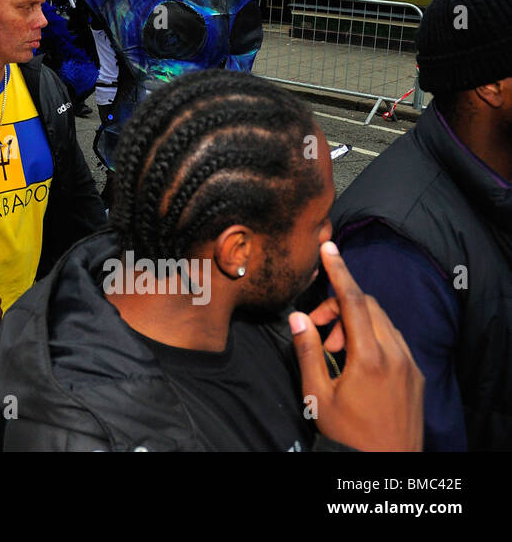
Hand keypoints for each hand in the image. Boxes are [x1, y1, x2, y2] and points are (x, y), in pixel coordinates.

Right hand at [288, 241, 423, 451]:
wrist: (387, 466)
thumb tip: (297, 317)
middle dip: (339, 306)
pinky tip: (356, 360)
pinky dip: (372, 337)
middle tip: (317, 329)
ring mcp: (410, 365)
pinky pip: (395, 340)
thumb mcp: (317, 395)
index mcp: (369, 357)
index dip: (339, 271)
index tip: (329, 248)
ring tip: (335, 351)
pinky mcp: (417, 375)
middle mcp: (396, 355)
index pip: (354, 300)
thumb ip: (307, 351)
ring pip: (382, 323)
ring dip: (355, 324)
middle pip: (368, 307)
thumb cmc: (347, 434)